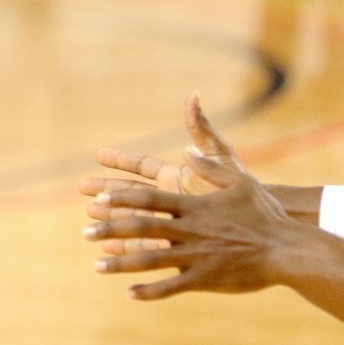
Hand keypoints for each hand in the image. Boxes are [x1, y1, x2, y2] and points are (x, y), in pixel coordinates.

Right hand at [79, 94, 243, 254]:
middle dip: (106, 191)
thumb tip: (193, 97)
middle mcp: (169, 198)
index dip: (120, 160)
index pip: (142, 166)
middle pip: (130, 193)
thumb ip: (202, 130)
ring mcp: (170, 222)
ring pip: (133, 219)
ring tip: (90, 219)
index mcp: (176, 177)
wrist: (262, 227)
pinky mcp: (175, 245)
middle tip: (81, 190)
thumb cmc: (246, 191)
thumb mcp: (222, 158)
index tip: (98, 155)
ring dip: (111, 218)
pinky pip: (146, 246)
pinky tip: (109, 247)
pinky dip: (127, 246)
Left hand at [82, 153, 298, 299]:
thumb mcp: (239, 182)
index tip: (99, 199)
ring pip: (149, 259)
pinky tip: (129, 294)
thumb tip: (186, 151)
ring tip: (96, 265)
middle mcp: (189, 229)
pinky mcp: (204, 279)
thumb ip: (209, 167)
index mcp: (193, 205)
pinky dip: (149, 291)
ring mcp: (195, 255)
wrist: (288, 250)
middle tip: (83, 231)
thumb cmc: (265, 214)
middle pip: (140, 227)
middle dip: (109, 228)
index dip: (121, 198)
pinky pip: (170, 286)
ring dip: (120, 263)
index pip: (148, 198)